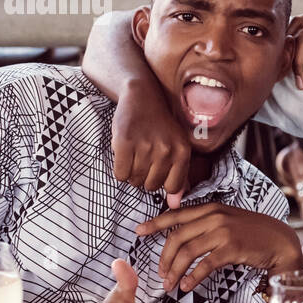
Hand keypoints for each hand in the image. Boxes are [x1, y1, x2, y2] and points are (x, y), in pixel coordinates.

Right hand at [112, 69, 189, 208]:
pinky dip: (120, 170)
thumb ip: (179, 176)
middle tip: (142, 160)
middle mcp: (167, 150)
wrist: (142, 96)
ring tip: (134, 155)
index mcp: (183, 152)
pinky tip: (124, 156)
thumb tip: (175, 205)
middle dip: (144, 178)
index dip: (161, 183)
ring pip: (134, 181)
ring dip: (131, 173)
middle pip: (151, 186)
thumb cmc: (161, 126)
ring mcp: (146, 146)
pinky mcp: (125, 142)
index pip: (172, 187)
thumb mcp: (177, 147)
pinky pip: (120, 174)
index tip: (157, 170)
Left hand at [138, 203, 302, 291]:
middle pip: (177, 237)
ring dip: (175, 271)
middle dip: (164, 258)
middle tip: (161, 274)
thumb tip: (183, 238)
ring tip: (171, 285)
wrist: (280, 241)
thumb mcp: (229, 221)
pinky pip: (205, 264)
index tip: (139, 231)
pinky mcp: (232, 247)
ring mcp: (223, 231)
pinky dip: (193, 277)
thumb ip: (207, 224)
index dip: (155, 223)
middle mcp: (215, 216)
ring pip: (187, 252)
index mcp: (211, 208)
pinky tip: (188, 286)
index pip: (177, 214)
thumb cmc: (254, 234)